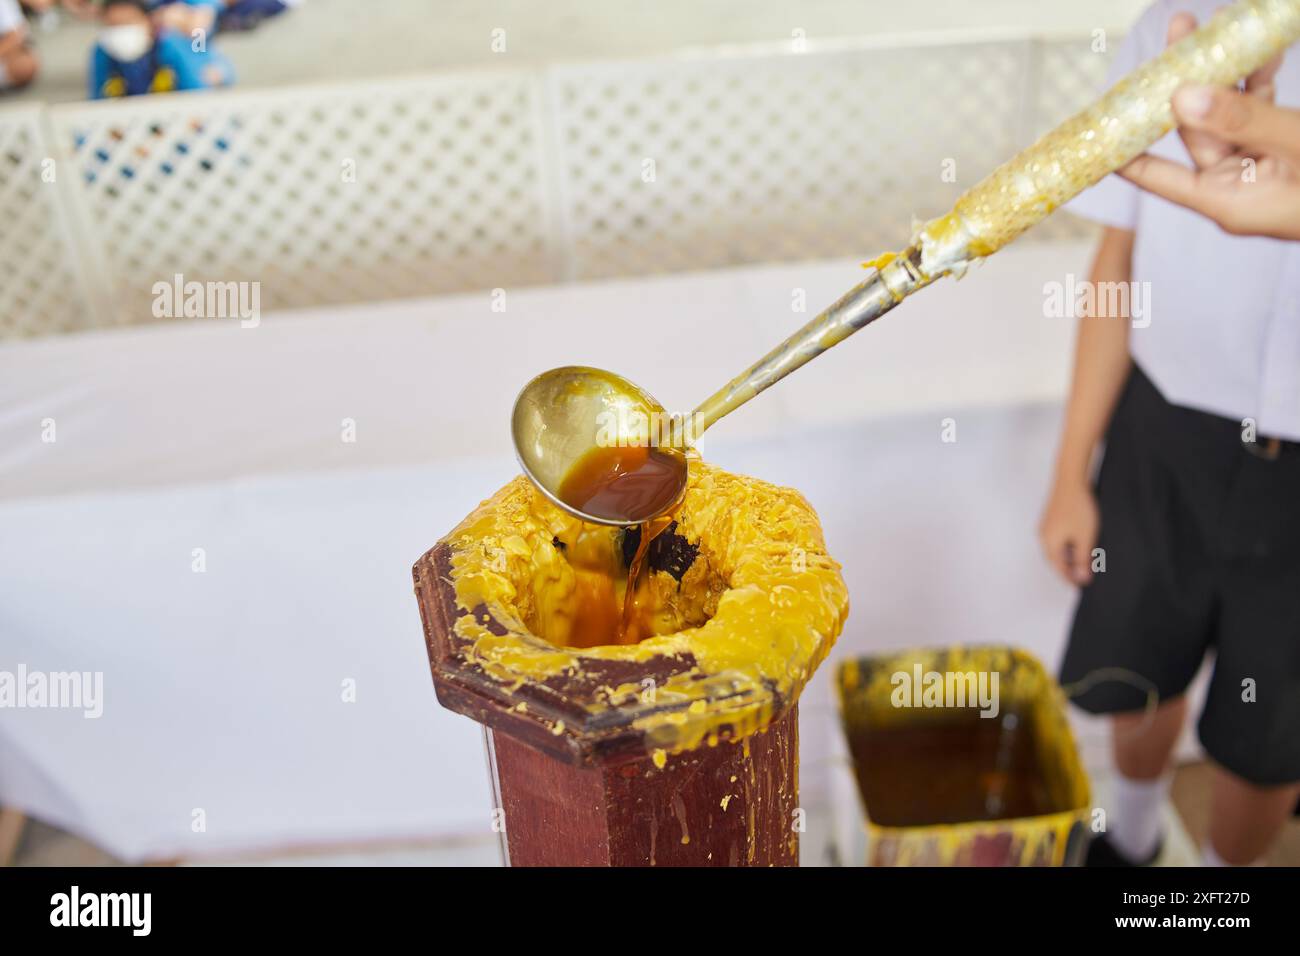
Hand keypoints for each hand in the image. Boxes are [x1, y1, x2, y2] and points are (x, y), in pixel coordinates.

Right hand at [1039, 478, 1098, 585]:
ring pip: (1056, 549)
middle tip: (1083, 577)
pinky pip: (1056, 539)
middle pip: (1055, 560)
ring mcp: (1045, 527)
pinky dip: (1067, 546)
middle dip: (1068, 569)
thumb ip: (1083, 559)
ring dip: (1068, 557)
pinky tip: (1078, 543)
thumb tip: (1081, 578)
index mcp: (1049, 544)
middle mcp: (1043, 537)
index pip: (1060, 569)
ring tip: (1083, 561)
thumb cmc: (1079, 508)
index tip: (1083, 586)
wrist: (1070, 480)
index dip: (1071, 579)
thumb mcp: (1085, 538)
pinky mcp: (1050, 518)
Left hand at [1118, 12, 1299, 239]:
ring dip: (1224, 70)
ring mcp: (1263, 167)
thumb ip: (1243, 121)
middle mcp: (1237, 186)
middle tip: (1177, 28)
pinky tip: (1258, 45)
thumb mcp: (1297, 147)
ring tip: (1210, 23)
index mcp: (1228, 203)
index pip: (1160, 178)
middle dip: (1185, 79)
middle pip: (1196, 129)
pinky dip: (1259, 79)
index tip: (1095, 127)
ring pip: (1231, 112)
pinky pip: (1263, 110)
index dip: (1124, 152)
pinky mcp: (1289, 148)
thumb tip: (1182, 96)